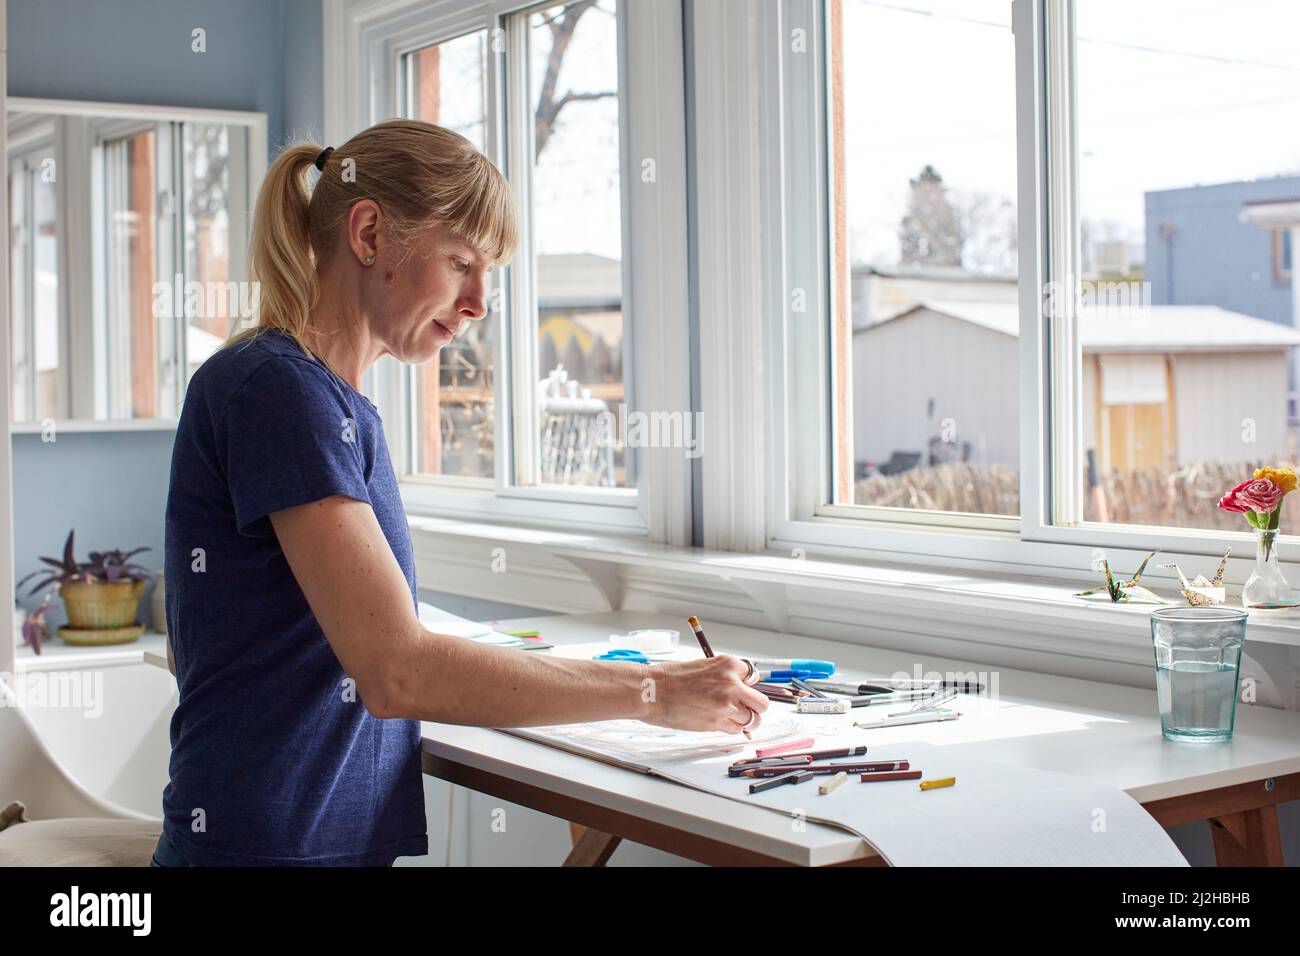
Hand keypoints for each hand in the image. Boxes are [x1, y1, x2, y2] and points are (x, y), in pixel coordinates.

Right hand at [641, 655, 769, 733]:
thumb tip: (738, 688)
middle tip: (746, 709)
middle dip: (755, 707)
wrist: (652, 691)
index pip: (754, 676)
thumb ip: (723, 676)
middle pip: (762, 703)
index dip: (747, 685)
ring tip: (732, 718)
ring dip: (744, 721)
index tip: (742, 690)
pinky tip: (720, 722)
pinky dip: (732, 729)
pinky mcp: (717, 723)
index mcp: (728, 665)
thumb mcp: (703, 666)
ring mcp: (726, 705)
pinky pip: (736, 730)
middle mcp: (732, 684)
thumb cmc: (671, 677)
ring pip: (751, 719)